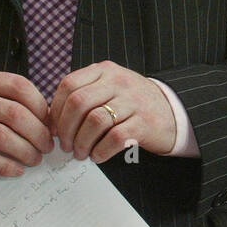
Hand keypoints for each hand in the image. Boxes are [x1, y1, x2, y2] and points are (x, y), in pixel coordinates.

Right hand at [0, 69, 52, 177]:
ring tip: (34, 159)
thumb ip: (5, 97)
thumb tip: (45, 117)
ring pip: (4, 137)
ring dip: (26, 152)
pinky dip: (5, 166)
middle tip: (46, 146)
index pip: (21, 87)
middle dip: (38, 134)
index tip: (50, 123)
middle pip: (16, 115)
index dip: (41, 107)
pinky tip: (15, 170)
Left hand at [48, 60, 176, 161]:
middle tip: (66, 146)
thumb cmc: (133, 103)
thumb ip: (84, 95)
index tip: (54, 129)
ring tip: (81, 153)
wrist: (174, 111)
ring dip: (82, 143)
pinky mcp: (145, 123)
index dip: (56, 110)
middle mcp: (119, 82)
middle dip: (66, 129)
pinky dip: (101, 151)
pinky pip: (115, 138)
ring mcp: (133, 101)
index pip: (69, 85)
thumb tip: (52, 120)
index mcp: (105, 70)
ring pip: (95, 121)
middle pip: (78, 103)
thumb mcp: (110, 88)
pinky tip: (98, 156)